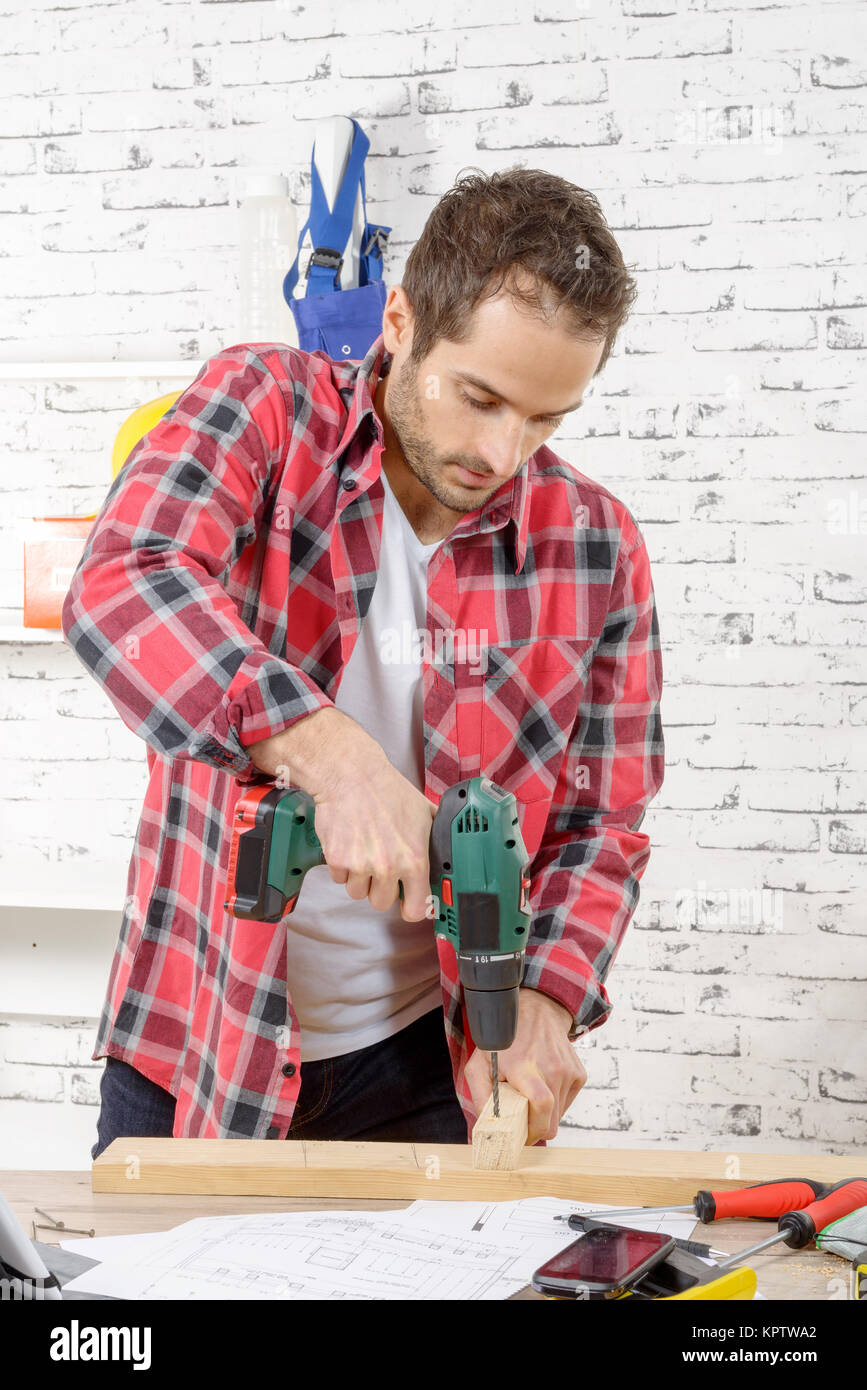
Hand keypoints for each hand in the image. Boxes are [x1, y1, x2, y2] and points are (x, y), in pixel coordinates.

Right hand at [246, 708, 436, 921]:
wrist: (352, 776)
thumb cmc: (387, 790)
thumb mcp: (423, 812)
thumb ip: (435, 836)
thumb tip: (446, 850)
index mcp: (414, 860)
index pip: (416, 908)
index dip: (411, 906)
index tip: (407, 901)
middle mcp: (388, 867)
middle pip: (381, 903)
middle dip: (380, 888)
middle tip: (380, 867)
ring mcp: (360, 865)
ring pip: (358, 893)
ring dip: (360, 878)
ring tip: (363, 852)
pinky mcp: (337, 860)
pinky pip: (339, 879)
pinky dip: (342, 867)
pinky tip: (349, 844)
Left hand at [465, 988, 586, 1144]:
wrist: (536, 1012)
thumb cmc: (504, 1041)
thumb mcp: (480, 1064)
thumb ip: (480, 1096)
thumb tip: (487, 1127)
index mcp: (525, 1067)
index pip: (542, 1105)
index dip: (534, 1129)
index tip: (521, 1135)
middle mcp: (551, 1068)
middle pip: (552, 1121)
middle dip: (537, 1129)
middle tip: (522, 1124)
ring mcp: (568, 1071)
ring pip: (560, 1115)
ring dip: (545, 1114)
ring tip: (530, 1096)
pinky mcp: (579, 1074)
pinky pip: (567, 1103)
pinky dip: (555, 1103)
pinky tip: (543, 1087)